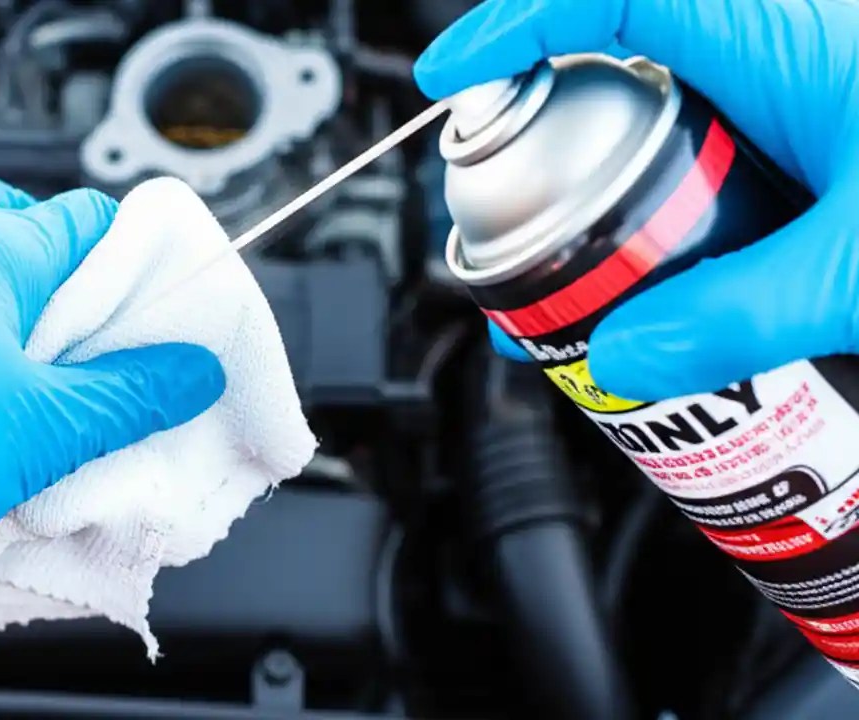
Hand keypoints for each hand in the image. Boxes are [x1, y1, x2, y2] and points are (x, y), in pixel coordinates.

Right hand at [414, 0, 858, 399]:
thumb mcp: (854, 272)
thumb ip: (732, 319)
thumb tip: (617, 358)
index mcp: (777, 38)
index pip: (605, 2)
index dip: (508, 30)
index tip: (446, 77)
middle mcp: (777, 54)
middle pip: (614, 79)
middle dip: (542, 145)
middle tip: (503, 215)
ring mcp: (799, 95)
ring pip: (661, 131)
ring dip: (602, 194)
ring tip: (571, 281)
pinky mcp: (819, 142)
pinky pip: (711, 166)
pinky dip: (663, 217)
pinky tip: (662, 287)